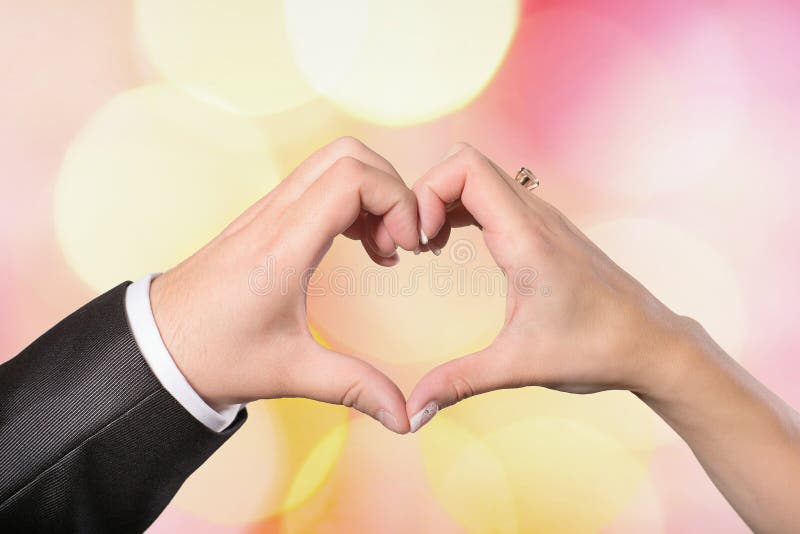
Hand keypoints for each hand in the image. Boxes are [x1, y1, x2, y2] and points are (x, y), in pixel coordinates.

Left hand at [150, 137, 419, 433]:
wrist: (156, 346)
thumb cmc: (215, 356)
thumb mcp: (290, 373)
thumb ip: (353, 388)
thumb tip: (404, 418)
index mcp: (284, 246)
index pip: (352, 179)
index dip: (396, 201)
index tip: (408, 247)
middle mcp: (276, 216)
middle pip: (349, 155)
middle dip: (391, 189)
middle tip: (401, 242)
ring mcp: (267, 211)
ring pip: (333, 162)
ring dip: (371, 193)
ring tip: (384, 247)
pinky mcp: (265, 219)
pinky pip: (318, 183)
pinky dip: (351, 200)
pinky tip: (359, 244)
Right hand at [406, 143, 697, 430]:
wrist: (651, 344)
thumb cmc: (594, 350)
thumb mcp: (518, 367)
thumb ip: (459, 383)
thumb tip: (413, 413)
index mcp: (527, 238)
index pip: (466, 168)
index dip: (428, 192)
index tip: (419, 241)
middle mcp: (535, 215)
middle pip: (466, 162)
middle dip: (427, 192)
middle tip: (416, 242)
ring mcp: (542, 218)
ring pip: (480, 174)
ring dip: (444, 199)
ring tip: (429, 244)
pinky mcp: (543, 228)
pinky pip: (493, 193)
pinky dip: (461, 207)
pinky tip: (452, 245)